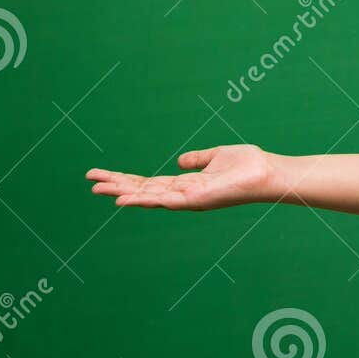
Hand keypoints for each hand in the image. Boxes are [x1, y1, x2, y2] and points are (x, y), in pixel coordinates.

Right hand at [86, 144, 281, 210]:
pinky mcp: (195, 200)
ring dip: (122, 193)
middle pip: (142, 190)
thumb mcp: (216, 156)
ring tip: (98, 189)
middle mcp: (183, 194)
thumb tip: (181, 161)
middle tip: (90, 181)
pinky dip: (142, 200)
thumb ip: (198, 160)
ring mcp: (187, 199)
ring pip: (147, 196)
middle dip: (116, 186)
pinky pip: (163, 201)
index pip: (149, 183)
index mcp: (186, 184)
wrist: (267, 172)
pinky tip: (123, 200)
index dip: (126, 180)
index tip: (103, 175)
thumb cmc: (248, 165)